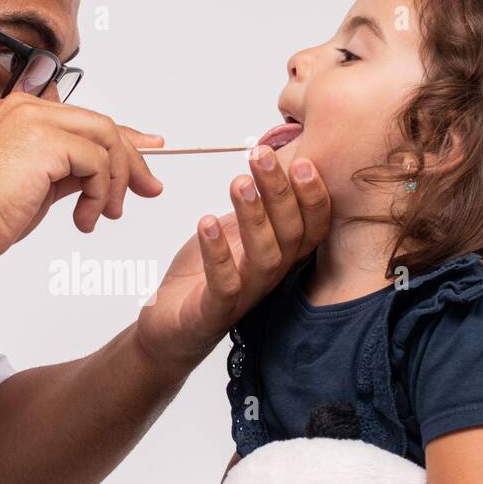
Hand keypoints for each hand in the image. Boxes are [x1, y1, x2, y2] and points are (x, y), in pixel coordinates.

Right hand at [0, 91, 164, 261]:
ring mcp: (35, 120)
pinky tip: (85, 219)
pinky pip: (97, 163)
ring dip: (115, 182)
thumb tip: (105, 174)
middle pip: (102, 125)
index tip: (150, 149)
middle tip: (149, 190)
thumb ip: (70, 171)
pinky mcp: (45, 142)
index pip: (85, 118)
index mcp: (21, 112)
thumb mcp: (37, 187)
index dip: (122, 135)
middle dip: (131, 160)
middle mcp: (28, 107)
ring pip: (106, 140)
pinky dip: (99, 193)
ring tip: (105, 214)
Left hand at [136, 145, 328, 371]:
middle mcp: (270, 277)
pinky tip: (207, 223)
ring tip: (238, 182)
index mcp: (280, 255)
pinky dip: (218, 255)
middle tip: (261, 156)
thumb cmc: (204, 276)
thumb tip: (268, 162)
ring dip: (254, 217)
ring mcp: (244, 297)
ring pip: (264, 258)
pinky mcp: (213, 314)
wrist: (169, 328)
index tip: (302, 160)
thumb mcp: (232, 232)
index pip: (311, 227)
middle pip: (290, 235)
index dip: (313, 196)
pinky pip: (224, 286)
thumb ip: (253, 206)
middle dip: (279, 192)